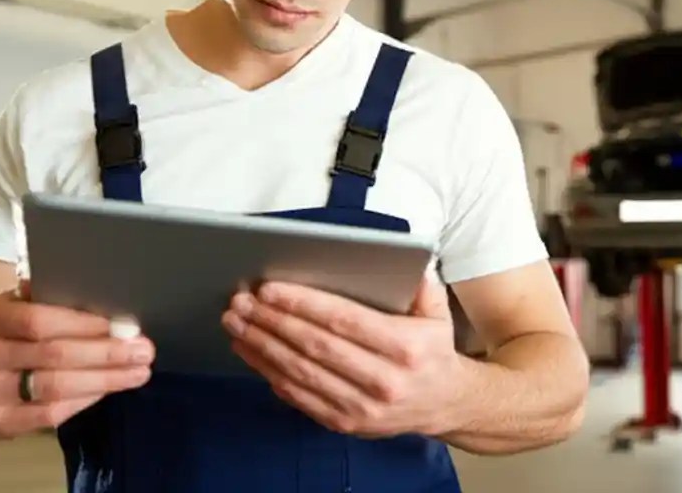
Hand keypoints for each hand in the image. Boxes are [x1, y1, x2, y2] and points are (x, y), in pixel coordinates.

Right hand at [0, 281, 155, 440]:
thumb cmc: (10, 334)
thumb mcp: (17, 306)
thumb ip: (48, 296)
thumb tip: (101, 288)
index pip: (37, 320)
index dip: (84, 324)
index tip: (124, 324)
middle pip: (52, 354)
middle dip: (106, 353)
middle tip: (143, 350)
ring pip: (55, 387)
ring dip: (104, 379)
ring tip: (138, 372)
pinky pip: (49, 414)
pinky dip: (85, 400)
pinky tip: (108, 389)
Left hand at [223, 276, 468, 438]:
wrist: (445, 404)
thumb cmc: (433, 351)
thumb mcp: (439, 312)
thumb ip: (421, 285)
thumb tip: (400, 258)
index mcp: (406, 347)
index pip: (344, 321)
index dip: (303, 304)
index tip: (270, 289)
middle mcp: (383, 380)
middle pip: (315, 346)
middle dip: (273, 321)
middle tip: (242, 302)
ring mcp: (362, 407)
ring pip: (301, 373)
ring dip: (263, 346)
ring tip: (236, 323)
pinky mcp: (345, 423)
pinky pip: (300, 397)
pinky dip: (270, 373)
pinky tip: (251, 352)